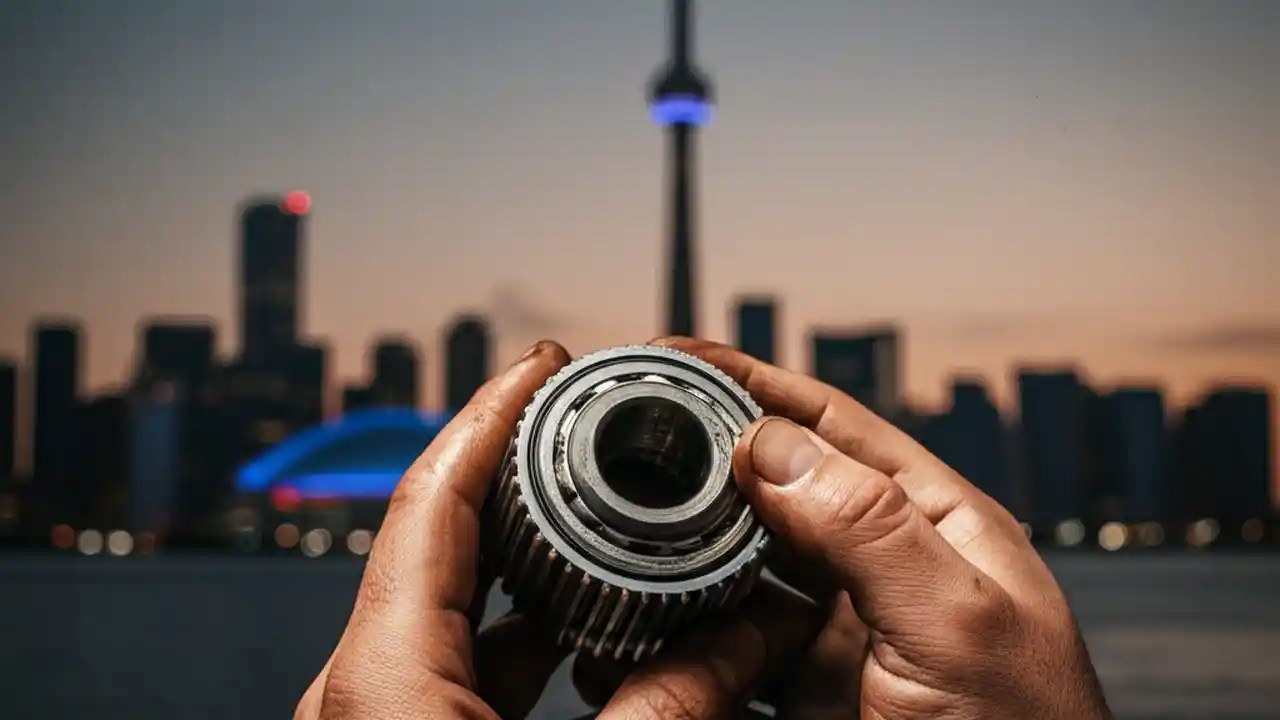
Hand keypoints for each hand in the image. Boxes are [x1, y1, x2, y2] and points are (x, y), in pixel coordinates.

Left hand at [296, 341, 824, 719]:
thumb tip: (744, 645)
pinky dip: (538, 650)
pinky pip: (472, 674)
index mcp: (384, 679)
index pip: (432, 502)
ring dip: (546, 580)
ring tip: (621, 542)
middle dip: (529, 490)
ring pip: (468, 618)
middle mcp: (371, 691)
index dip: (488, 417)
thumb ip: (668, 711)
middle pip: (450, 550)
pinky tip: (599, 650)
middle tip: (595, 443)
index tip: (540, 365)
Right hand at [655, 337, 1110, 718]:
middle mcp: (884, 572)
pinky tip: (643, 626)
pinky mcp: (808, 698)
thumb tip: (766, 444)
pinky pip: (730, 653)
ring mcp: (843, 637)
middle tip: (626, 442)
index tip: (679, 358)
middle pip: (776, 494)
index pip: (833, 427)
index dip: (754, 384)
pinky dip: (682, 638)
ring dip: (683, 555)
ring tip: (618, 533)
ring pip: (742, 574)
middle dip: (704, 466)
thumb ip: (869, 528)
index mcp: (937, 528)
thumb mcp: (956, 623)